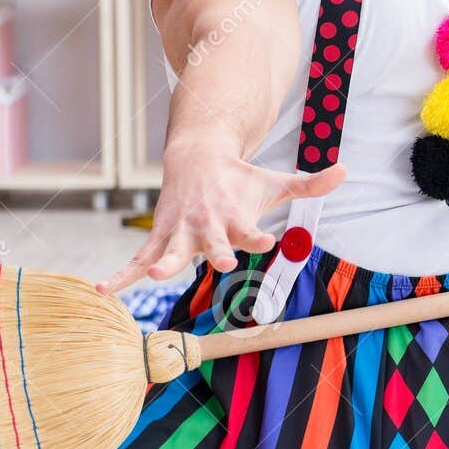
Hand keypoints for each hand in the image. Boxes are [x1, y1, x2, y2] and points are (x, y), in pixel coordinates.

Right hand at [97, 136, 344, 292]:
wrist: (195, 157)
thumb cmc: (239, 178)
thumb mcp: (274, 181)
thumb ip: (309, 184)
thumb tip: (345, 171)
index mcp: (234, 216)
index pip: (249, 229)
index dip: (257, 236)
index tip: (268, 240)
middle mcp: (206, 226)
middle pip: (211, 242)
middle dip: (215, 252)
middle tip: (222, 261)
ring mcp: (180, 233)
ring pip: (169, 251)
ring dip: (162, 263)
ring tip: (155, 275)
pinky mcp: (160, 238)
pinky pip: (137, 259)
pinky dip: (121, 275)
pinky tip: (103, 291)